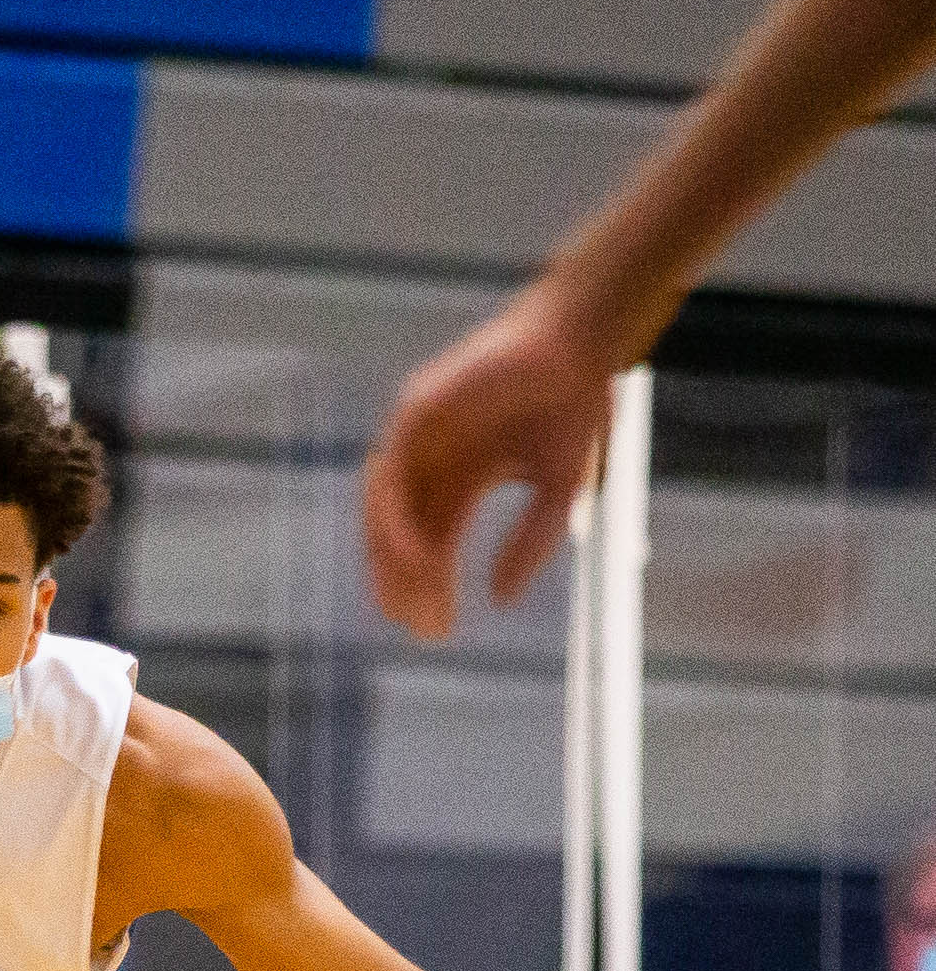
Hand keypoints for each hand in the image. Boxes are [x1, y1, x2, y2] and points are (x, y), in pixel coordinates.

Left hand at [364, 283, 615, 638]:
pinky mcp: (416, 411)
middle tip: (422, 627)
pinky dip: (397, 517)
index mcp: (463, 479)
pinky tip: (414, 553)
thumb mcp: (562, 489)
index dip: (431, 588)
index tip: (437, 630)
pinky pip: (392, 473)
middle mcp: (433, 462)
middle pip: (402, 536)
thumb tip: (501, 598)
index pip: (432, 544)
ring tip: (414, 602)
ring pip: (388, 511)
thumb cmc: (576, 405)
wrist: (582, 340)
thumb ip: (533, 542)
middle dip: (407, 585)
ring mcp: (420, 438)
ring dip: (396, 561)